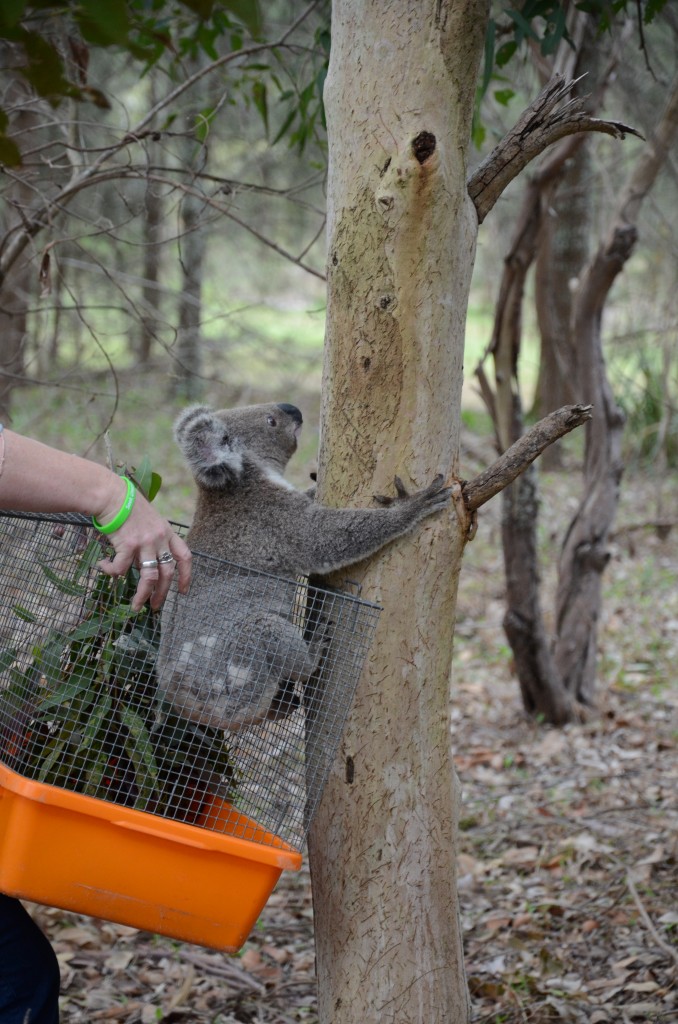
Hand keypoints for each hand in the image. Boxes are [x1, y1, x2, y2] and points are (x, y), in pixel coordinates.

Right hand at [96, 488, 191, 611]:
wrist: (111, 495)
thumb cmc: (128, 506)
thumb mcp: (150, 520)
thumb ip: (153, 540)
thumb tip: (146, 563)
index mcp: (168, 533)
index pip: (185, 557)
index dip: (186, 576)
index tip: (183, 591)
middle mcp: (160, 539)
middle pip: (167, 573)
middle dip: (163, 593)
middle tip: (156, 606)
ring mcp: (145, 542)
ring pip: (149, 577)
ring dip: (143, 595)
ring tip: (136, 606)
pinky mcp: (128, 545)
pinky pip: (121, 568)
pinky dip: (112, 572)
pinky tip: (104, 568)